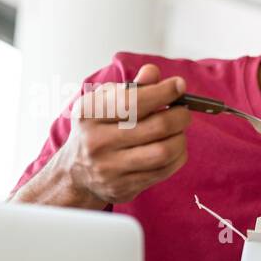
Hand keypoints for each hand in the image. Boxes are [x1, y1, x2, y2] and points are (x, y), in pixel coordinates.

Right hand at [58, 63, 192, 205]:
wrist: (75, 172)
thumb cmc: (95, 130)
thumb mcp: (103, 103)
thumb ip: (130, 88)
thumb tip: (153, 73)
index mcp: (89, 115)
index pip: (134, 102)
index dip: (163, 92)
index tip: (179, 86)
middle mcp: (97, 142)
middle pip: (156, 126)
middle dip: (180, 115)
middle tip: (184, 111)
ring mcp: (110, 168)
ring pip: (164, 151)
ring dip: (181, 138)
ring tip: (179, 130)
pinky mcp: (124, 187)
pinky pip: (164, 170)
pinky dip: (178, 156)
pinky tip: (175, 147)